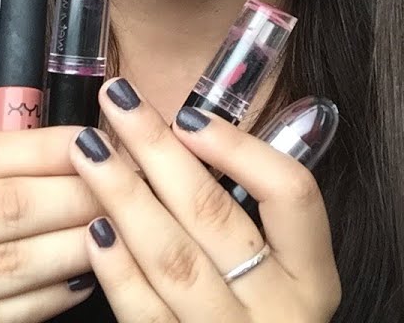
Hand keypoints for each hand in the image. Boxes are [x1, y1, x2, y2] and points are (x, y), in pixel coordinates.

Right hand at [0, 127, 103, 321]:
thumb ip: (2, 177)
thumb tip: (87, 146)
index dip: (44, 147)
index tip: (97, 141)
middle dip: (68, 196)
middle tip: (119, 191)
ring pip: (2, 264)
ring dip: (68, 247)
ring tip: (112, 233)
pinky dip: (47, 298)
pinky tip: (82, 282)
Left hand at [70, 78, 341, 321]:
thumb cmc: (255, 322)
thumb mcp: (276, 275)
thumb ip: (250, 216)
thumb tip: (189, 134)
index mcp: (313, 278)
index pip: (293, 194)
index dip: (241, 149)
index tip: (189, 116)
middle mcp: (281, 311)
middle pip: (216, 218)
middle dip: (159, 153)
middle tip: (118, 102)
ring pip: (174, 259)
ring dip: (126, 197)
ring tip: (89, 150)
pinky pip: (144, 313)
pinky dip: (116, 269)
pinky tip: (92, 229)